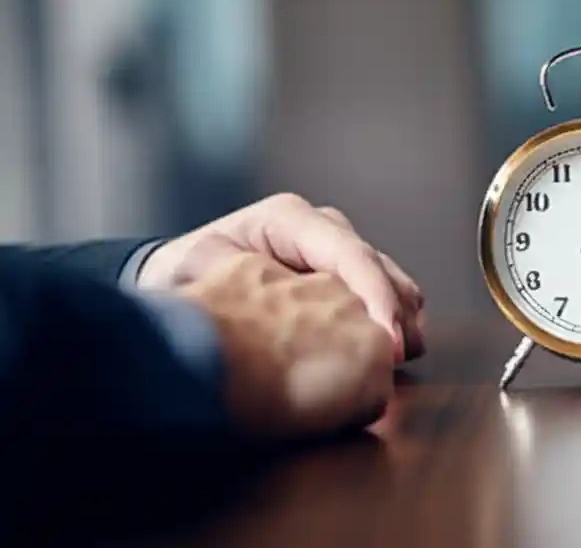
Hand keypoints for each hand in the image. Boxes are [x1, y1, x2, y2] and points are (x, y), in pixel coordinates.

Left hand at [138, 193, 423, 361]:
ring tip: (399, 361)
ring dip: (401, 319)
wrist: (179, 277)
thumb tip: (258, 317)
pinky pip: (384, 294)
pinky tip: (391, 352)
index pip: (349, 253)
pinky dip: (393, 322)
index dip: (376, 296)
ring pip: (390, 279)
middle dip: (395, 313)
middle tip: (397, 361)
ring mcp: (337, 249)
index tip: (387, 341)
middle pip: (378, 266)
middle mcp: (322, 227)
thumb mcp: (196, 273)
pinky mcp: (344, 275)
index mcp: (289, 219)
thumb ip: (231, 283)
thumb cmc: (186, 275)